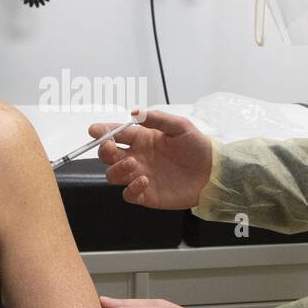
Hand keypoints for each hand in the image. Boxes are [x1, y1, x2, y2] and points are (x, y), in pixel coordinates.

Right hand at [90, 110, 212, 208]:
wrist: (212, 172)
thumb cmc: (197, 146)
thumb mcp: (180, 126)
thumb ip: (157, 118)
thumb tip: (134, 112)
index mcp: (142, 139)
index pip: (116, 134)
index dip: (103, 131)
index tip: (95, 130)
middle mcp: (137, 157)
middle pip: (108, 156)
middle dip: (104, 150)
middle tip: (110, 146)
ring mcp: (139, 176)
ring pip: (113, 175)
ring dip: (117, 169)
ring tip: (133, 163)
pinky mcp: (146, 194)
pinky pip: (128, 194)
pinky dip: (131, 188)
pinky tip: (144, 180)